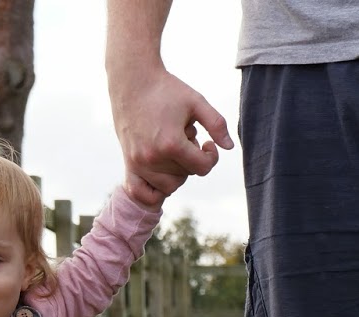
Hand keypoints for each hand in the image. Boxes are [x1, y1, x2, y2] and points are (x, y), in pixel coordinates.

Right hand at [110, 65, 231, 205]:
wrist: (133, 82)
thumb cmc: (166, 90)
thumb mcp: (197, 102)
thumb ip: (217, 124)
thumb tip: (229, 147)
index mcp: (171, 144)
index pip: (202, 167)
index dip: (211, 156)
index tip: (208, 142)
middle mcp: (152, 158)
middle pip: (185, 177)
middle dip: (192, 160)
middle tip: (186, 138)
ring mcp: (137, 163)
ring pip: (167, 187)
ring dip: (176, 173)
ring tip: (173, 150)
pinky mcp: (128, 163)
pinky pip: (139, 192)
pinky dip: (152, 191)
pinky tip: (160, 175)